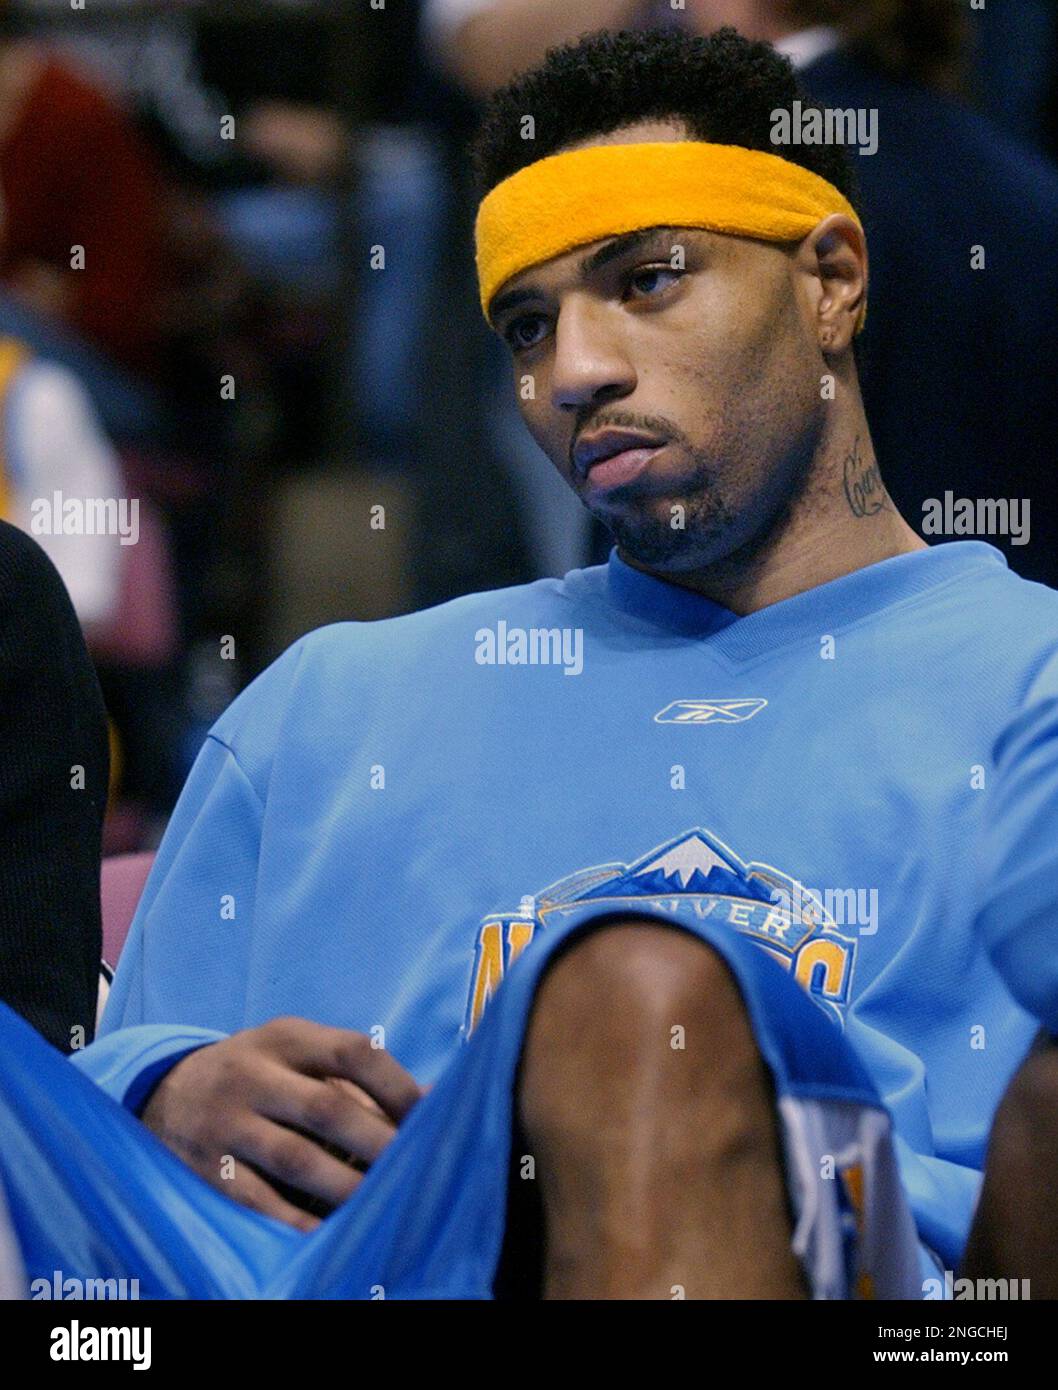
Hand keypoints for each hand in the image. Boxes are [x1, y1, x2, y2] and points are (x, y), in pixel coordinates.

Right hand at [141, 1017, 423, 1230]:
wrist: (165, 1090)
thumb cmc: (258, 1072)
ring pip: (293, 1157)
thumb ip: (356, 1075)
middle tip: (410, 1168)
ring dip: (343, 1184)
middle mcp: (253, 1073)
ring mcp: (226, 1121)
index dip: (394, 1084)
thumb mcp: (297, 1053)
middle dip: (376, 1141)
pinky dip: (293, 1219)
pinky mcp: (206, 1166)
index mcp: (286, 1037)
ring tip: (379, 1203)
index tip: (428, 1115)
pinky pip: (255, 1198)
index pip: (350, 1051)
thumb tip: (434, 1100)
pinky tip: (325, 1234)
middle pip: (326, 1107)